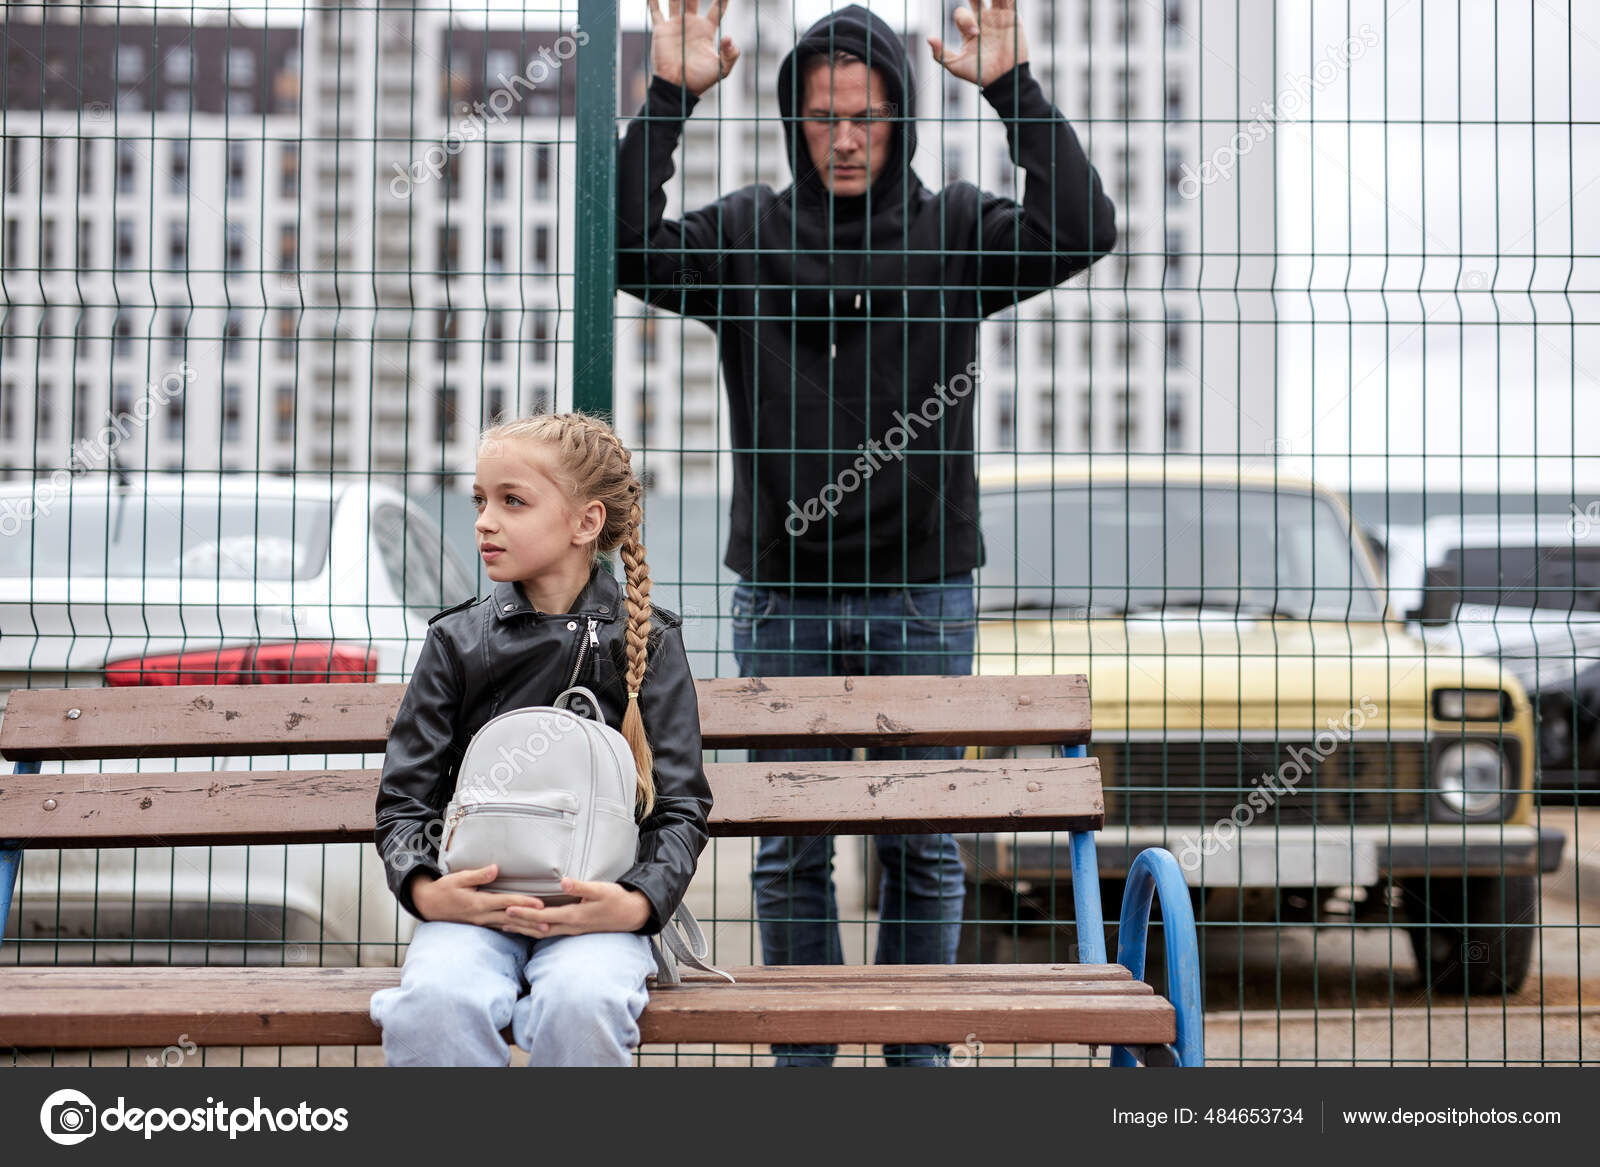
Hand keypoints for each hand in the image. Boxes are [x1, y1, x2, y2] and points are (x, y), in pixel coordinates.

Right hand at [408, 864, 546, 925]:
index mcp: (478, 903)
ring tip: (543, 931)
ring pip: (508, 927)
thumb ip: (478, 875)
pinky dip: (515, 930)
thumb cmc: (444, 889)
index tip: (539, 904)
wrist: (428, 905)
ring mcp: (481, 923)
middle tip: (549, 923)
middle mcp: (482, 916)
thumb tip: (495, 869)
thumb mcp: (458, 878)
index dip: (523, 903)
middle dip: (530, 921)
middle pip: (511, 919)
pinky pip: (501, 929)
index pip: (505, 902)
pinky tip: (526, 932)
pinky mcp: (481, 925)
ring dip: (526, 929)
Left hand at [499, 877, 652, 937]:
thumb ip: (581, 886)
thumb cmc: (616, 899)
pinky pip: (550, 931)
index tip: (507, 910)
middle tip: (496, 920)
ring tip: (506, 926)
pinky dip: (536, 930)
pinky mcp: (575, 929)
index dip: (524, 913)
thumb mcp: (600, 890)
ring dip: (524, 929)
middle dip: (517, 924)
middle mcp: (570, 926)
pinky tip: (530, 927)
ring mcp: (572, 930)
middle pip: (538, 928)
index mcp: (573, 916)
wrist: (631, 914)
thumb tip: (564, 881)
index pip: (543, 916)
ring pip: (542, 932)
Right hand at [648, 0, 739, 97]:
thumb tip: (729, 37)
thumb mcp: (722, 69)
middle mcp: (691, 24)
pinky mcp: (661, 30)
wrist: (678, 88)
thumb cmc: (700, 80)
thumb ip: (730, 54)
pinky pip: (656, 12)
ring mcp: (675, 26)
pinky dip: (653, 1)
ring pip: (676, 0)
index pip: (716, 9)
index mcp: (706, 30)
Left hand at [928, 0, 1028, 87]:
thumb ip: (940, 54)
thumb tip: (929, 38)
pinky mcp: (1013, 18)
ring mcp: (998, 18)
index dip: (965, 19)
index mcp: (968, 29)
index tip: (975, 33)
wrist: (1004, 79)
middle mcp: (982, 20)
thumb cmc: (979, 75)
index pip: (961, 14)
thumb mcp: (955, 66)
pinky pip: (1010, 1)